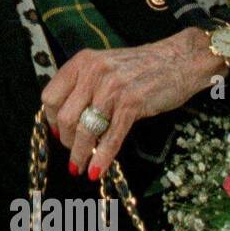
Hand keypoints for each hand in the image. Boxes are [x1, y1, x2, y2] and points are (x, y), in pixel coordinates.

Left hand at [41, 29, 222, 179]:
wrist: (179, 59)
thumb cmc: (141, 66)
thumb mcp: (104, 66)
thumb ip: (83, 86)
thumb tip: (63, 120)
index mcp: (82, 62)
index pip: (50, 96)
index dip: (50, 119)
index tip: (57, 131)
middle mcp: (93, 73)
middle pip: (64, 117)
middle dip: (66, 140)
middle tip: (72, 151)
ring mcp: (112, 88)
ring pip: (86, 130)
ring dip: (80, 153)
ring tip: (80, 166)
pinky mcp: (132, 103)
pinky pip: (111, 137)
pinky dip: (102, 158)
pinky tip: (96, 171)